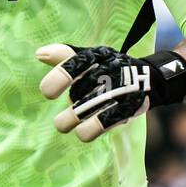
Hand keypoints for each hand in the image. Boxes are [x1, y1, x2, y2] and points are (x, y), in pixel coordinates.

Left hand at [36, 43, 185, 142]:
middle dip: (69, 104)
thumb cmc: (107, 67)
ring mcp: (120, 90)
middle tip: (61, 114)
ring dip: (70, 120)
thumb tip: (39, 54)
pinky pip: (104, 123)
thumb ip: (63, 56)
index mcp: (96, 56)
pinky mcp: (129, 108)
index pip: (74, 64)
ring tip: (63, 125)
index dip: (58, 79)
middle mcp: (109, 70)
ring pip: (86, 110)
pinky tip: (82, 133)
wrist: (146, 78)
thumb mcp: (89, 57)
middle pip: (77, 92)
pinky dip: (89, 130)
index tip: (47, 93)